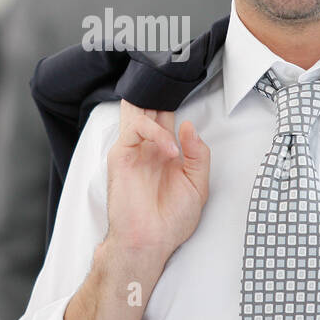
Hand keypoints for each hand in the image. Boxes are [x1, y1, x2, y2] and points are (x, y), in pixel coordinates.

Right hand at [104, 99, 209, 262]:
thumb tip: (189, 125)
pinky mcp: (121, 155)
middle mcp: (148, 147)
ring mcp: (133, 149)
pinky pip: (135, 129)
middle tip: (172, 77)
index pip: (166, 115)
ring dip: (151, 99)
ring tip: (167, 98)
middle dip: (160, 91)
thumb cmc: (171, 220)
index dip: (174, 99)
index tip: (187, 84)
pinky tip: (169, 149)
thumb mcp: (198, 184)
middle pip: (148, 106)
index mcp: (165, 151)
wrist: (150, 242)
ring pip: (135, 108)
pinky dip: (155, 133)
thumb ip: (198, 154)